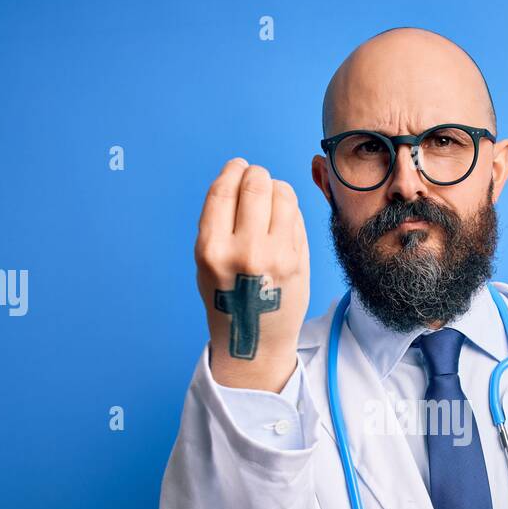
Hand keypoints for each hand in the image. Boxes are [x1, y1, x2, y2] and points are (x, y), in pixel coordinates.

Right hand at [195, 157, 310, 390]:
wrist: (256, 341)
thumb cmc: (230, 296)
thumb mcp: (208, 262)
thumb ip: (220, 222)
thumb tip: (243, 175)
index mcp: (211, 249)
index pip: (223, 190)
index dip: (233, 170)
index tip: (238, 167)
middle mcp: (244, 251)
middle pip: (256, 184)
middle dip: (257, 175)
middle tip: (258, 180)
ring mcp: (276, 256)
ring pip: (283, 194)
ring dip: (278, 189)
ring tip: (272, 200)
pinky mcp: (299, 261)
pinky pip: (297, 217)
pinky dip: (290, 212)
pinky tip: (282, 224)